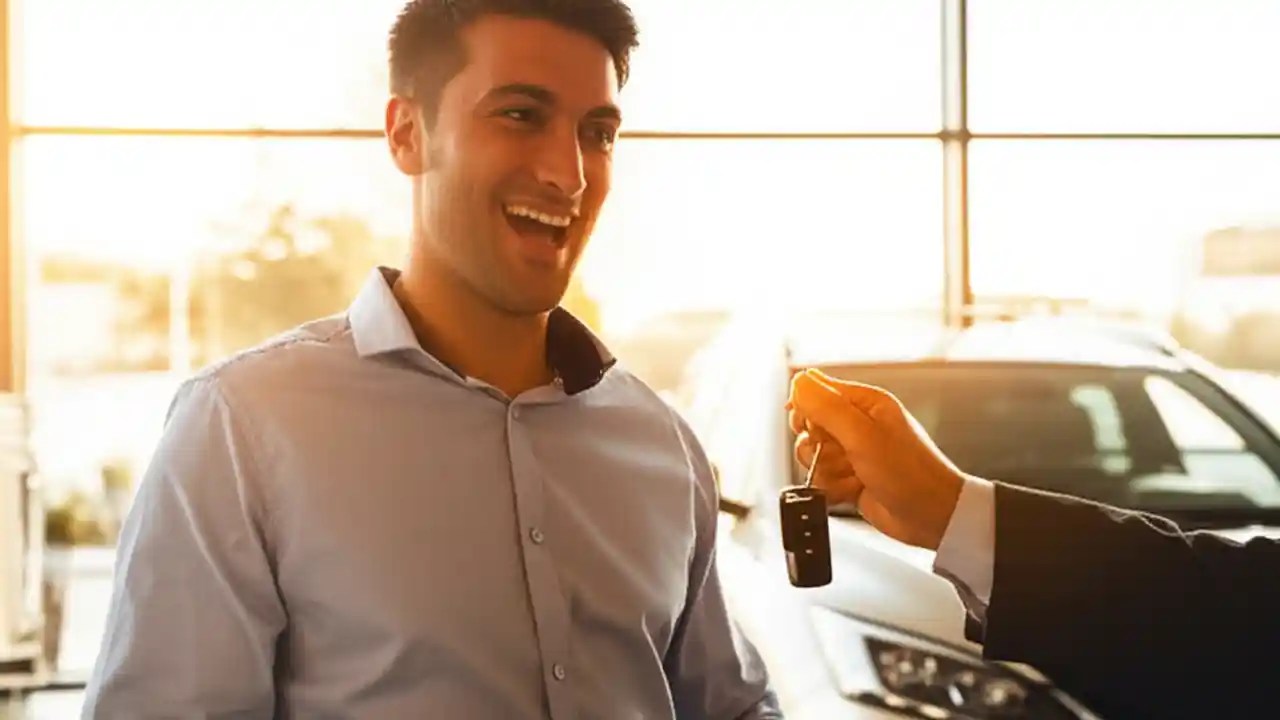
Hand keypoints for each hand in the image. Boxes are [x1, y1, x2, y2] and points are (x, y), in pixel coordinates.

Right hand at [787, 368, 966, 549]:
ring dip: (825, 469)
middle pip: (809, 425)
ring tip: (851, 474)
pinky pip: (821, 478)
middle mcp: (858, 424)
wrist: (930, 516)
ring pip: (812, 455)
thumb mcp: (862, 434)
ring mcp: (853, 453)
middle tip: (837, 452)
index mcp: (865, 402)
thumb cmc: (910, 473)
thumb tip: (799, 381)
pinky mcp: (849, 478)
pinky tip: (853, 489)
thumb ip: (826, 406)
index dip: (805, 408)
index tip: (809, 425)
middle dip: (815, 444)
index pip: (816, 391)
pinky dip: (832, 487)